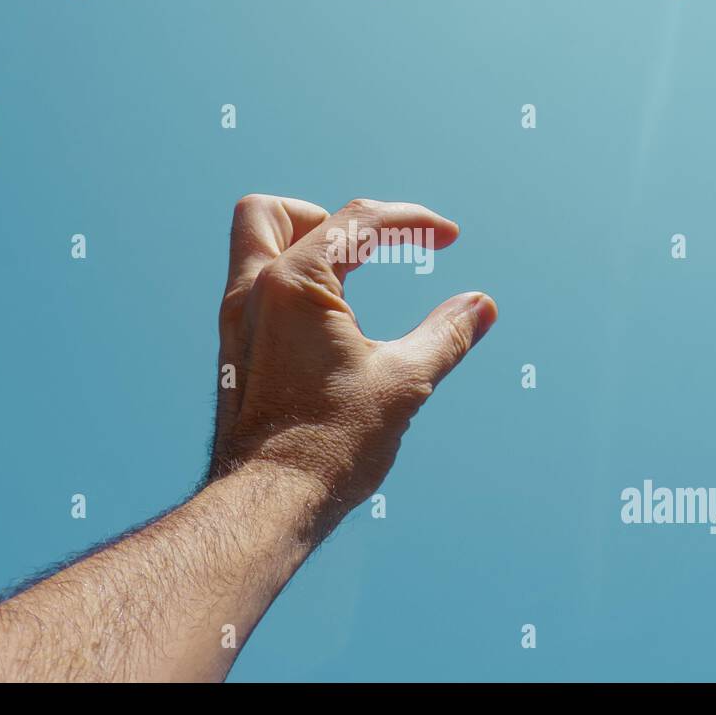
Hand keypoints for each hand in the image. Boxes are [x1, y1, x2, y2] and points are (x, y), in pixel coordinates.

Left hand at [209, 195, 496, 519]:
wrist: (269, 502)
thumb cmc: (332, 443)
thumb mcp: (405, 382)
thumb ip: (447, 334)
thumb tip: (482, 305)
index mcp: (294, 285)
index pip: (358, 221)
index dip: (412, 221)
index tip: (449, 238)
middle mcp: (251, 291)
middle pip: (273, 212)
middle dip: (325, 216)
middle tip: (368, 250)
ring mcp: (234, 321)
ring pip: (252, 244)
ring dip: (300, 243)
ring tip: (349, 277)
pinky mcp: (233, 350)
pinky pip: (253, 287)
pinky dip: (291, 282)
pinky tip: (328, 321)